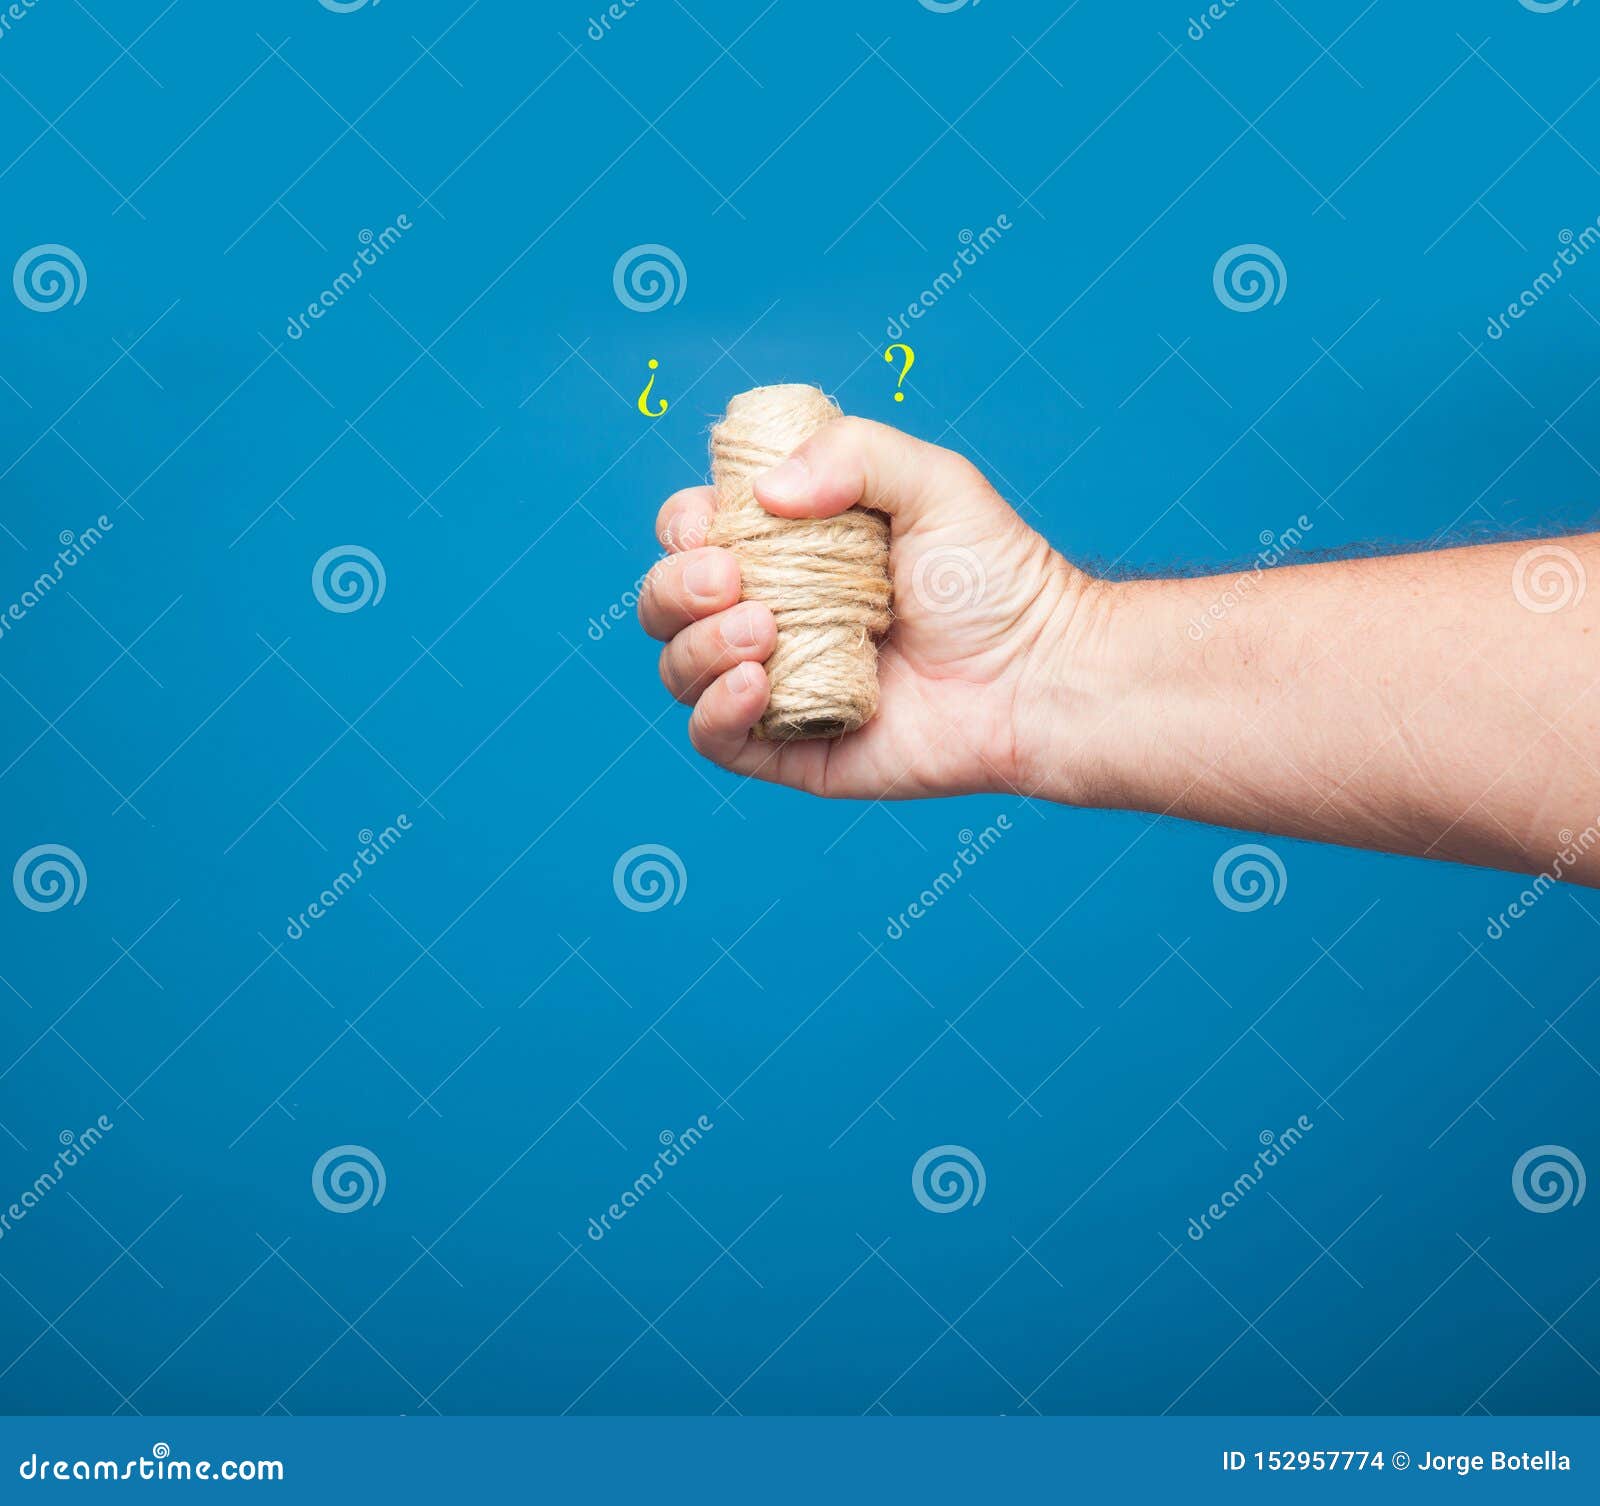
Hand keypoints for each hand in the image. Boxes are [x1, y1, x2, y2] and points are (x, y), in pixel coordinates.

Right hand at [638, 416, 1103, 800]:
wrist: (1040, 673)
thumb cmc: (995, 577)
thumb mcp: (933, 480)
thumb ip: (852, 453)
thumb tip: (764, 492)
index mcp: (789, 551)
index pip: (694, 536)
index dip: (684, 528)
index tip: (715, 524)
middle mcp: (771, 616)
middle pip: (667, 604)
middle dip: (676, 588)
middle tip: (731, 580)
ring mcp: (777, 685)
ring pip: (679, 670)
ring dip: (696, 646)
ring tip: (762, 630)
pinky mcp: (791, 750)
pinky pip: (714, 740)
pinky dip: (715, 710)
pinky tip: (757, 684)